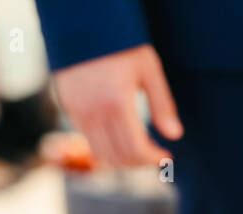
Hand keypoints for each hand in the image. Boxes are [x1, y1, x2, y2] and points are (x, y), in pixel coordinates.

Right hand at [51, 44, 182, 167]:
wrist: (82, 23)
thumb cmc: (121, 44)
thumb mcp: (149, 70)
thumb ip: (162, 105)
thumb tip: (174, 136)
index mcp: (116, 103)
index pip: (135, 149)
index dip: (153, 158)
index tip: (166, 156)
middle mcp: (93, 111)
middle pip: (118, 157)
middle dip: (140, 162)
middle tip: (155, 155)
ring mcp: (76, 111)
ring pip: (101, 153)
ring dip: (123, 158)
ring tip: (141, 148)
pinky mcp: (67, 107)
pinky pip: (89, 138)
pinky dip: (107, 146)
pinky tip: (122, 135)